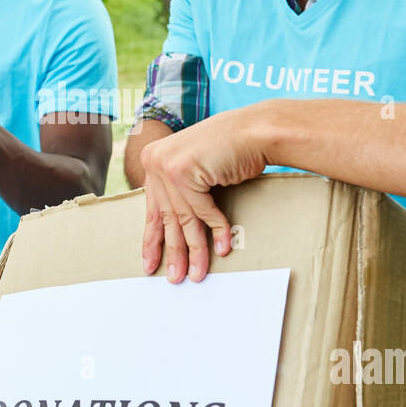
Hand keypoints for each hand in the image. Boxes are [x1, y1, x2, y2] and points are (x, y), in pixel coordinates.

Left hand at [139, 107, 271, 283]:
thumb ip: (180, 189)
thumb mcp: (196, 168)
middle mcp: (155, 161)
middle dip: (174, 251)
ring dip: (194, 250)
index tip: (151, 263)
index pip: (152, 208)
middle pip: (167, 217)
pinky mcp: (185, 172)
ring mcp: (168, 165)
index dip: (153, 239)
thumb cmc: (230, 149)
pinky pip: (202, 212)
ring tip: (197, 273)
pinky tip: (224, 248)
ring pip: (184, 219)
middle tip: (175, 277)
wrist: (254, 129)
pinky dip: (217, 231)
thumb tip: (173, 228)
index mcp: (152, 159)